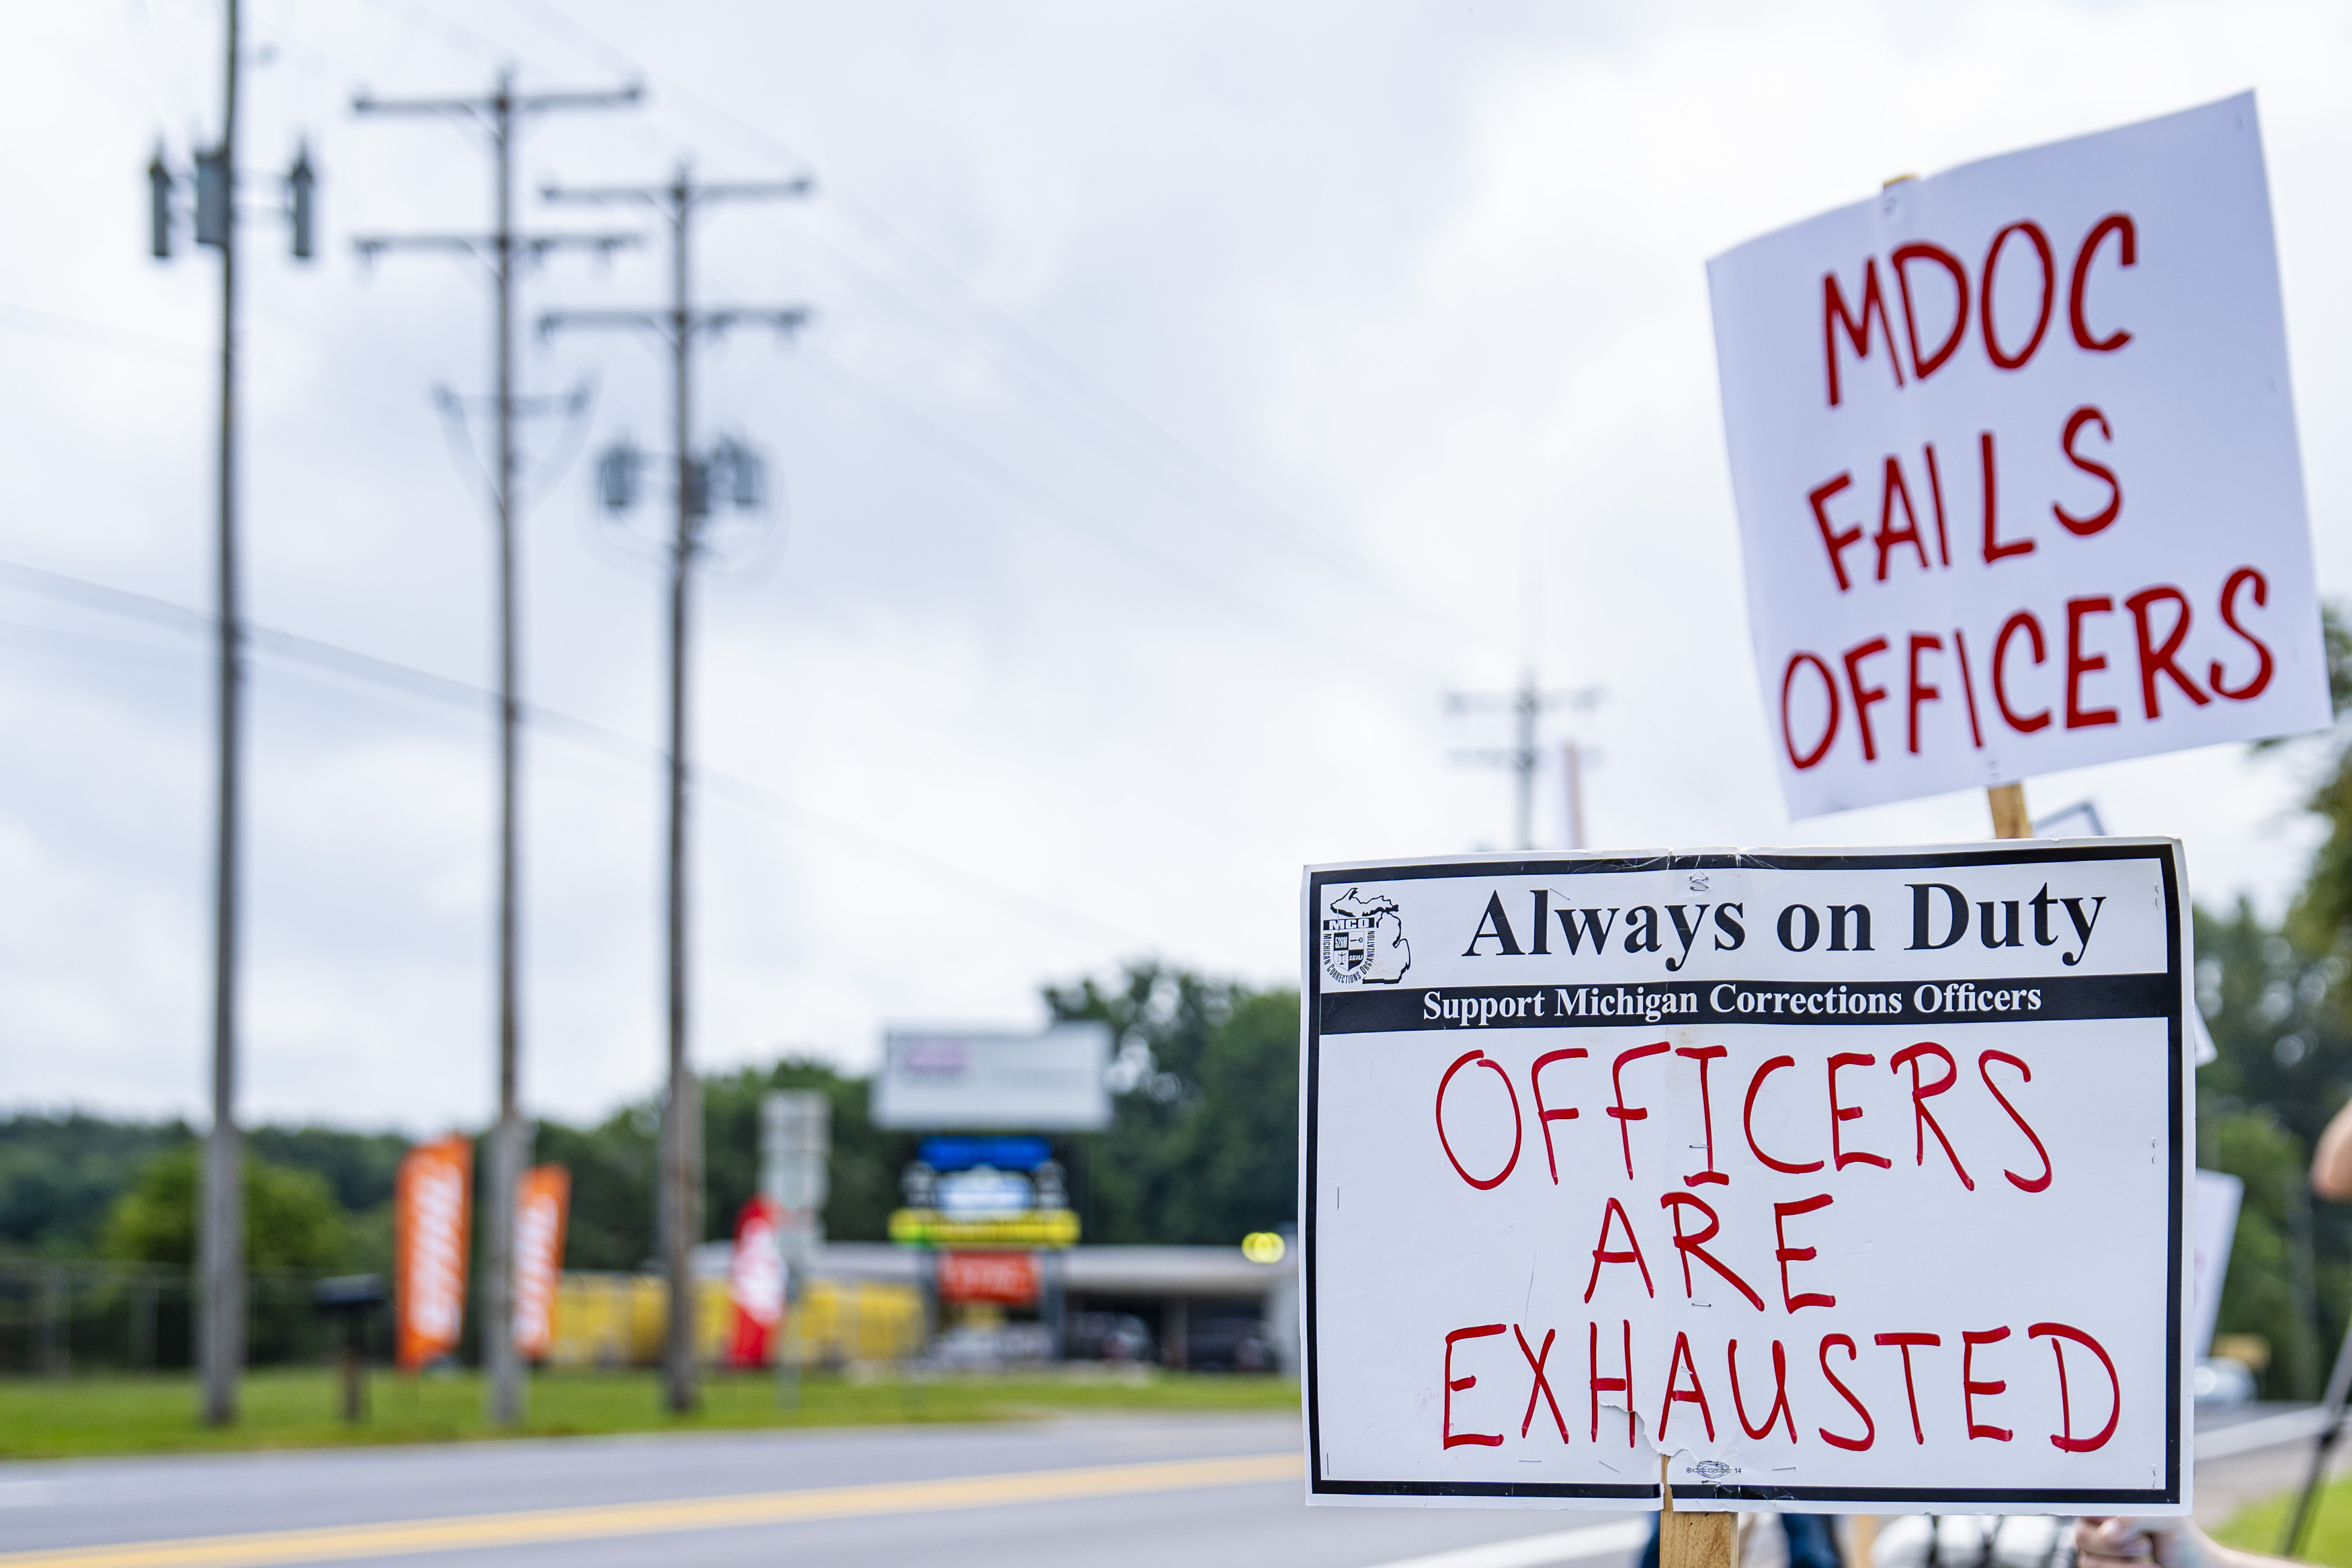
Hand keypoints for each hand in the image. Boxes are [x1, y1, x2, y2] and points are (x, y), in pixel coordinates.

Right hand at [2074, 1518, 2224, 1567]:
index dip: (2099, 1518)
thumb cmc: (2180, 1539)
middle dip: (2115, 1545)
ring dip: (2125, 1566)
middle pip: (2082, 1537)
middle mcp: (2096, 1529)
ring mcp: (2097, 1555)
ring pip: (2090, 1562)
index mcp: (2107, 1506)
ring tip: (2152, 1564)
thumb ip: (2136, 1517)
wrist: (2193, 1566)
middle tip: (2145, 1545)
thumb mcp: (2168, 1519)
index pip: (2085, 1507)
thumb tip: (2109, 1530)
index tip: (2122, 1528)